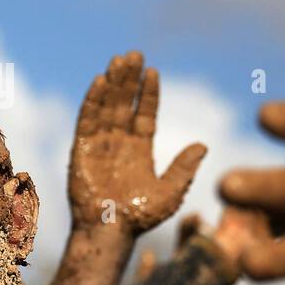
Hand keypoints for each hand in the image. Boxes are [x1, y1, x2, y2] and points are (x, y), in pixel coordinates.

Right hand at [67, 51, 205, 236]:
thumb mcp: (170, 192)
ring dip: (112, 83)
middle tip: (133, 54)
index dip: (148, 93)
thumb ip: (184, 168)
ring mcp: (99, 144)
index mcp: (140, 149)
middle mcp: (119, 142)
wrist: (108, 231)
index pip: (145, 114)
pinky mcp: (81, 149)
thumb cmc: (139, 218)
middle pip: (124, 103)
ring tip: (118, 60)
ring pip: (106, 106)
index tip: (153, 71)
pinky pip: (86, 120)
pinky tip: (99, 82)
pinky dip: (92, 101)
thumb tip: (204, 145)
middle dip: (128, 79)